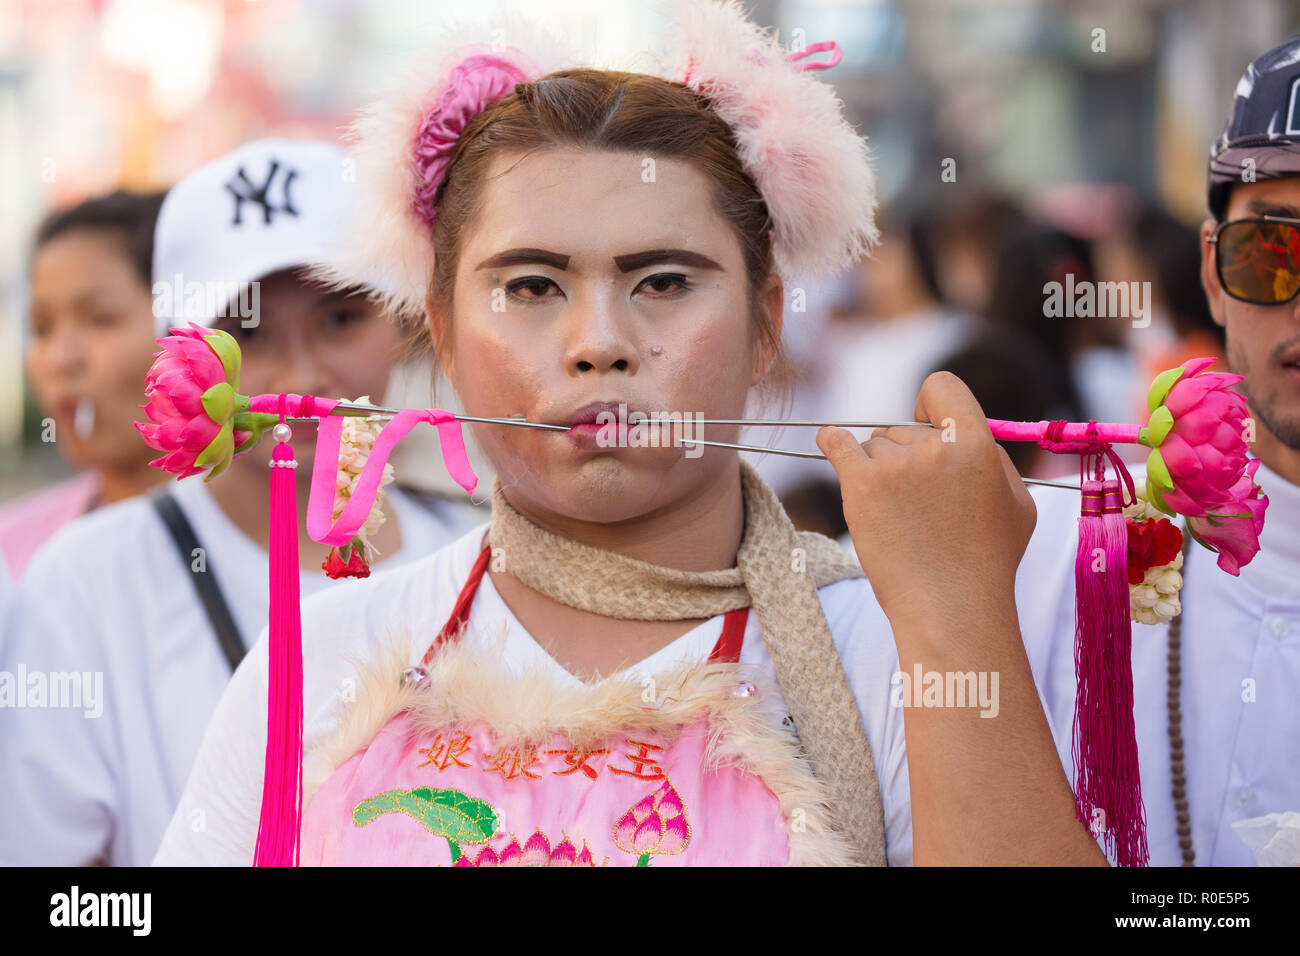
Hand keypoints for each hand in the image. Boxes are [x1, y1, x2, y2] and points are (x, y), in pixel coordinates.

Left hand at [816, 371, 1035, 635]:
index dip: (930, 403)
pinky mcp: (862, 485)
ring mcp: (896, 465)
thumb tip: (960, 430)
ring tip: (900, 518)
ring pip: (873, 448)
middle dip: (905, 457)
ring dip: (879, 473)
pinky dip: (832, 441)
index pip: (941, 386)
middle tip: (920, 507)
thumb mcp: (1016, 503)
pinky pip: (837, 443)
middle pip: (902, 429)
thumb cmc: (987, 561)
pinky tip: (830, 441)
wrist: (951, 609)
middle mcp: (935, 447)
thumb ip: (992, 457)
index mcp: (977, 444)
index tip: (924, 423)